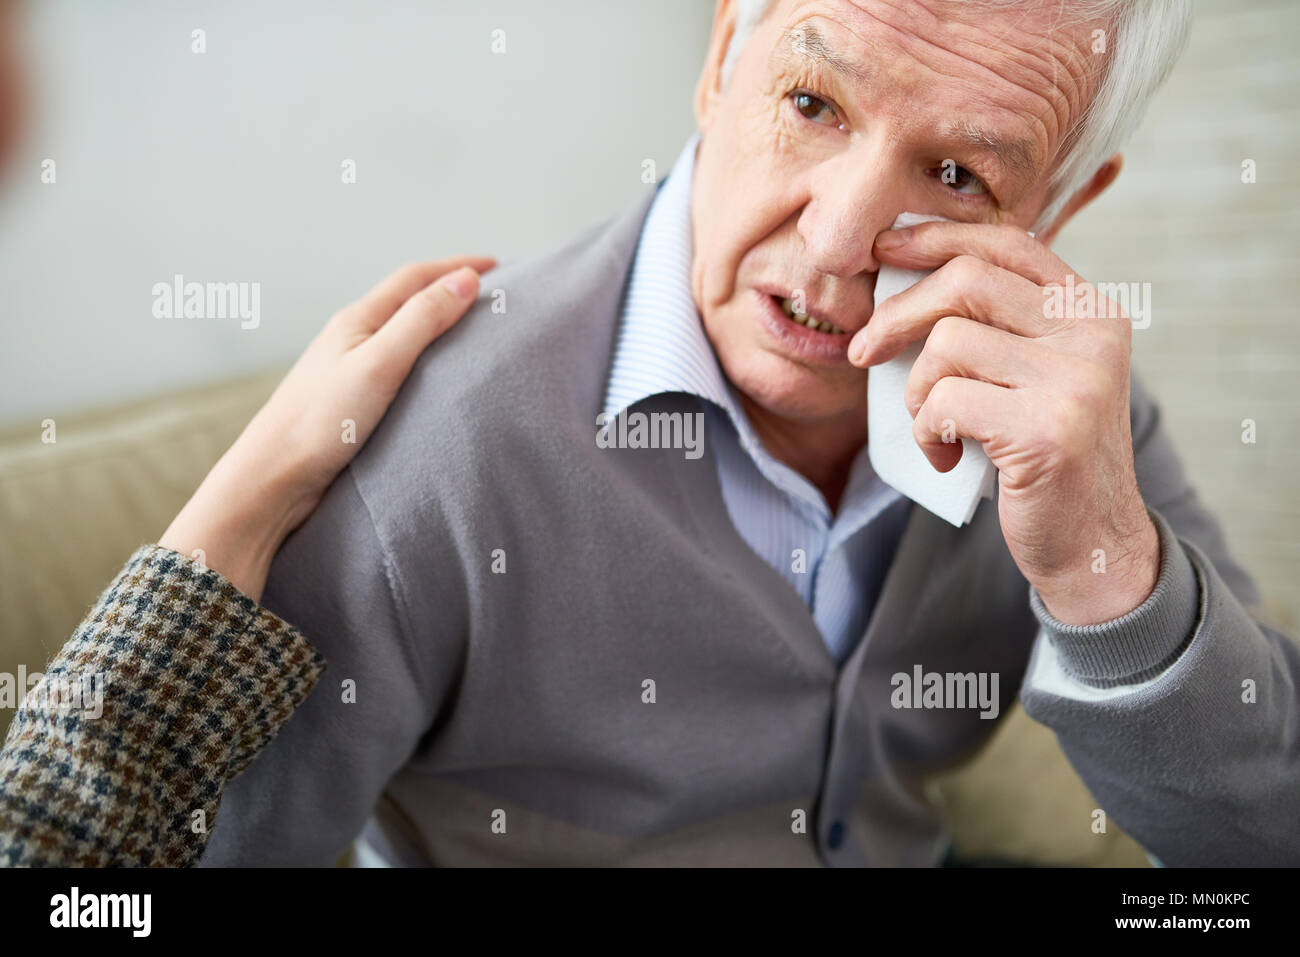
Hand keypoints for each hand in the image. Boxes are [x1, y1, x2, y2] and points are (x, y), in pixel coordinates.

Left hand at [160, 256, 494, 600]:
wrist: (273, 480)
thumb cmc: (320, 424)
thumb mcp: (380, 364)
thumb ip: (422, 321)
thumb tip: (465, 280)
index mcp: (357, 321)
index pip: (415, 278)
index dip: (457, 267)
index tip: (498, 266)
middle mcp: (353, 340)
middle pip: (408, 301)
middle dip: (450, 290)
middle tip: (491, 294)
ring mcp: (351, 372)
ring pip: (402, 335)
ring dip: (437, 324)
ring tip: (472, 332)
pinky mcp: (353, 405)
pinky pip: (398, 368)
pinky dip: (426, 360)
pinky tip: (437, 380)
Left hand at [850, 223, 1158, 624]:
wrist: (1091, 542)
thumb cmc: (1041, 456)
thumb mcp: (1030, 376)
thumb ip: (994, 327)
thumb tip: (900, 275)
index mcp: (1090, 312)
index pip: (1007, 242)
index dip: (936, 238)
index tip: (884, 250)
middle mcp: (1091, 336)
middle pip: (966, 281)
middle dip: (897, 314)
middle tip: (864, 351)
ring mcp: (1074, 382)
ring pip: (947, 344)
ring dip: (916, 391)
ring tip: (932, 425)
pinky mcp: (1047, 431)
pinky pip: (945, 403)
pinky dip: (925, 432)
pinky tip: (944, 456)